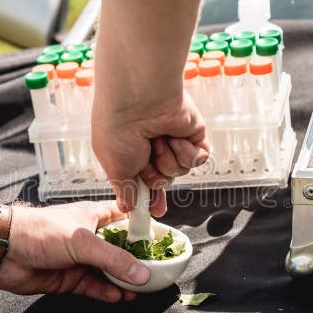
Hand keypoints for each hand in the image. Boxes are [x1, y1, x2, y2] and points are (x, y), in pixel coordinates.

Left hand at [0, 203, 149, 301]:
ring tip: (143, 290)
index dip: (145, 228)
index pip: (127, 219)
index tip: (164, 241)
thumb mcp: (83, 241)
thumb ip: (114, 259)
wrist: (2, 250)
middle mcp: (90, 237)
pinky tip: (120, 298)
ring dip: (125, 281)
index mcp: (95, 216)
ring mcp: (79, 259)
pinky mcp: (69, 279)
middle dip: (138, 261)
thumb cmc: (39, 231)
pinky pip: (94, 287)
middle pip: (121, 250)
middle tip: (158, 273)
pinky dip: (108, 293)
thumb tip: (142, 274)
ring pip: (109, 272)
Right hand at [91, 90, 209, 216]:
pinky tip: (173, 136)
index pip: (145, 183)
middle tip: (145, 159)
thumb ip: (125, 190)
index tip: (156, 211)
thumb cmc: (118, 130)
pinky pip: (197, 160)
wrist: (138, 101)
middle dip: (156, 175)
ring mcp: (174, 141)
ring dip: (166, 159)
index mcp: (131, 154)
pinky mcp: (193, 136)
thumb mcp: (115, 168)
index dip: (151, 198)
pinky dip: (185, 151)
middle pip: (163, 180)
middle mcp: (153, 148)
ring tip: (156, 140)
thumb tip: (126, 206)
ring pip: (179, 171)